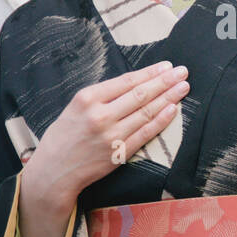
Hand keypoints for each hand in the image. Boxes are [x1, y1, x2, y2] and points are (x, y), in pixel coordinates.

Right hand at [22, 60, 188, 213]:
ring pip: (146, 112)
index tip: (166, 66)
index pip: (126, 81)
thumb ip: (102, 95)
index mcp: (88, 98)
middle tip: (183, 72)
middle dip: (165, 81)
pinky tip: (173, 109)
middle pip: (140, 94)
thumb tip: (135, 83)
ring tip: (183, 87)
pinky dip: (161, 120)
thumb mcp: (75, 107)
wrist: (54, 170)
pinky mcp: (119, 153)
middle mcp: (100, 115)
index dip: (150, 72)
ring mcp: (111, 135)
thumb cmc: (64, 136)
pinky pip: (145, 133)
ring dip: (168, 98)